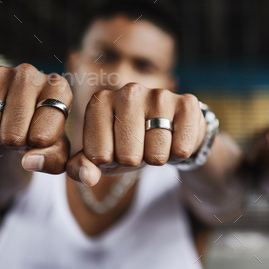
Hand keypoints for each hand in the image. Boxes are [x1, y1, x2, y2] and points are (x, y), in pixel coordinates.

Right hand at [0, 63, 71, 173]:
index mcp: (58, 88)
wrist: (11, 119)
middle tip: (17, 133)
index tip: (38, 137)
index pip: (42, 136)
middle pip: (13, 133)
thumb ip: (53, 160)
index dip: (35, 146)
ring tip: (2, 125)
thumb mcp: (55, 150)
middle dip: (14, 144)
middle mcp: (29, 74)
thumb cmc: (39, 133)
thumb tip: (29, 161)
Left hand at [66, 83, 206, 185]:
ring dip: (157, 158)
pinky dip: (178, 154)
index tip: (115, 149)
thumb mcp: (102, 156)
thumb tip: (88, 177)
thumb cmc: (129, 142)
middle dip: (135, 161)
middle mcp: (129, 91)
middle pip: (129, 156)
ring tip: (156, 143)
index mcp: (100, 102)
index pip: (99, 156)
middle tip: (139, 147)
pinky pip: (181, 149)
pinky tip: (175, 139)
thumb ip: (82, 167)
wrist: (170, 129)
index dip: (110, 162)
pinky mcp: (187, 103)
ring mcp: (159, 95)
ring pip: (156, 155)